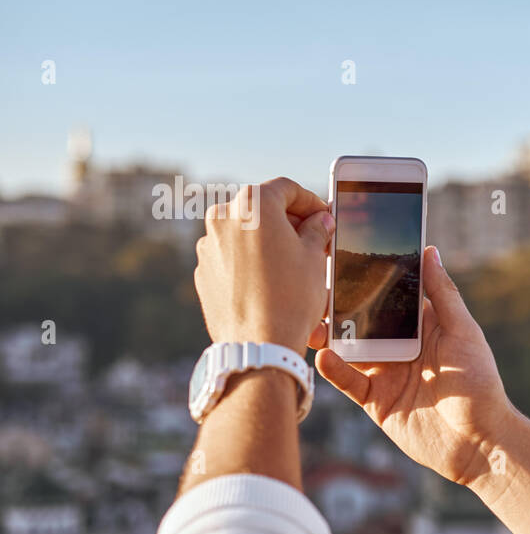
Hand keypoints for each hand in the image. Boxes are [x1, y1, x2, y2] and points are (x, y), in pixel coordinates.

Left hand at [195, 177, 332, 354]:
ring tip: (292, 265)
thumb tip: (320, 220)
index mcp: (254, 204)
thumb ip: (317, 229)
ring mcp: (208, 244)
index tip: (323, 215)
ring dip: (268, 242)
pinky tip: (270, 283)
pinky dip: (251, 262)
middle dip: (289, 222)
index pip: (286, 189)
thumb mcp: (314, 257)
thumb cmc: (291, 297)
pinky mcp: (202, 270)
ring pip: (245, 233)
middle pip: (262, 209)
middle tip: (313, 240)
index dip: (310, 200)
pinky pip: (232, 257)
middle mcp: (223, 217)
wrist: (259, 344)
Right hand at [311, 246, 516, 486]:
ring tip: (312, 324)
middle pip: (363, 320)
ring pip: (349, 348)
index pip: (389, 295)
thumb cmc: (481, 384)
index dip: (368, 278)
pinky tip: (324, 355)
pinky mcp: (377, 401)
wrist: (479, 442)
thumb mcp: (464, 332)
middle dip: (339, 306)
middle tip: (315, 292)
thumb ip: (443, 294)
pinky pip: (349, 381)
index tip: (342, 257)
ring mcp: (387, 373)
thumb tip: (429, 251)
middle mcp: (401, 346)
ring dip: (330, 336)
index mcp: (422, 325)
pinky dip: (335, 369)